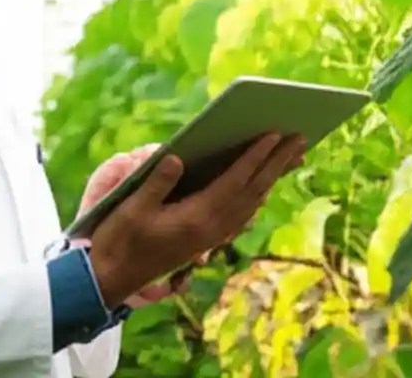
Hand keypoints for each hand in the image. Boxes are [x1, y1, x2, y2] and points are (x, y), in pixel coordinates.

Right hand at [86, 132, 306, 307]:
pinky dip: (257, 196)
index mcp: (196, 219)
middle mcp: (211, 229)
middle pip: (253, 192)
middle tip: (299, 138)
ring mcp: (211, 237)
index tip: (273, 134)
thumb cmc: (119, 239)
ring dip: (272, 178)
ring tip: (291, 157)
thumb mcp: (132, 207)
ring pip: (251, 203)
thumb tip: (177, 157)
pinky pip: (241, 215)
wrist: (112, 277)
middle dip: (276, 163)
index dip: (254, 157)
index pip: (234, 182)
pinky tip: (263, 188)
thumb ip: (156, 182)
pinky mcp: (205, 240)